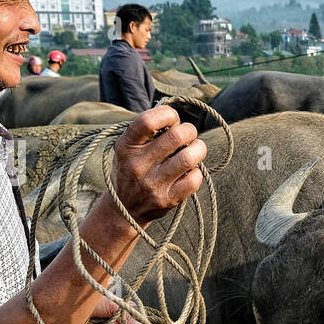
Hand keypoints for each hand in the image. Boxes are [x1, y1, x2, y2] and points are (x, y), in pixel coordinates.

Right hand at [110, 105, 206, 224]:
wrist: (124, 209)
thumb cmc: (131, 169)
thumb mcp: (128, 148)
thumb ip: (148, 132)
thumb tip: (176, 119)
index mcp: (126, 146)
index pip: (148, 121)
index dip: (168, 114)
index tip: (173, 119)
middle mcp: (137, 165)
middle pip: (176, 136)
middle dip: (189, 131)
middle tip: (188, 135)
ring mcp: (153, 184)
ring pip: (188, 158)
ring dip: (199, 149)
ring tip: (196, 149)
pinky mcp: (167, 200)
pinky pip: (194, 179)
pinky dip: (198, 171)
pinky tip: (191, 170)